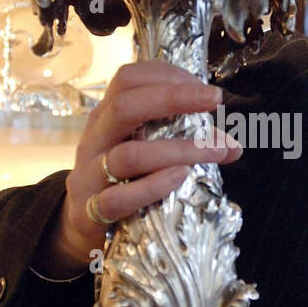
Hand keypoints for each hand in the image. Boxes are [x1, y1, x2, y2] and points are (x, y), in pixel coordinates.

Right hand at [34, 60, 242, 275]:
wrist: (76, 230)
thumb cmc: (118, 183)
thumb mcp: (139, 154)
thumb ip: (179, 143)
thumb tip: (232, 145)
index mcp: (106, 118)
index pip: (127, 80)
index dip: (166, 76)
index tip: (204, 89)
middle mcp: (94, 140)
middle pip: (124, 106)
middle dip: (174, 98)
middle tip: (215, 100)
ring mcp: (88, 176)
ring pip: (130, 155)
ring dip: (179, 150)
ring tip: (217, 151)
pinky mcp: (89, 212)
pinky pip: (118, 199)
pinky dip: (154, 187)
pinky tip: (181, 178)